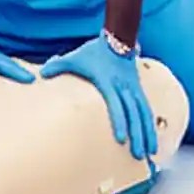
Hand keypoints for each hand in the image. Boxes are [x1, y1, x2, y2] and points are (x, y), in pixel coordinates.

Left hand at [40, 36, 158, 160]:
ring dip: (147, 133)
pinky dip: (150, 125)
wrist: (117, 38)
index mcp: (108, 82)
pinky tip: (152, 140)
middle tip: (137, 154)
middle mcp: (123, 87)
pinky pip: (146, 110)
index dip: (119, 121)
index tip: (120, 139)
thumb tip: (41, 75)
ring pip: (143, 113)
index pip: (115, 104)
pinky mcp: (138, 90)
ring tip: (150, 152)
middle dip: (136, 134)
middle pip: (133, 113)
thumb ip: (58, 66)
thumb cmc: (94, 51)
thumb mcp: (75, 57)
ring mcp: (133, 88)